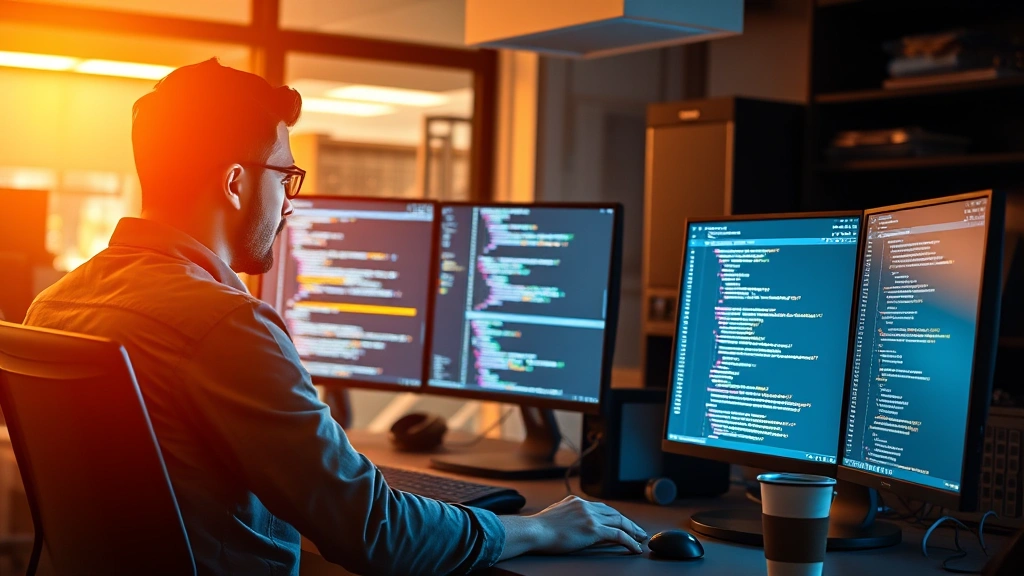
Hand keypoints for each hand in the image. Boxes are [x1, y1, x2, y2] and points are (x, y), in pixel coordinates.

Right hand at [498, 495, 646, 559]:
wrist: (534, 531)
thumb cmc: (539, 528)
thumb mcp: (555, 515)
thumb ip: (567, 514)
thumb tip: (570, 521)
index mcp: (576, 501)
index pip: (602, 508)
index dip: (615, 516)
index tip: (623, 523)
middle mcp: (585, 506)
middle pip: (614, 513)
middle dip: (628, 523)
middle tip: (638, 531)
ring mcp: (590, 516)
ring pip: (620, 522)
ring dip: (633, 531)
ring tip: (641, 539)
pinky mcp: (593, 529)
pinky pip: (618, 535)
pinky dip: (630, 542)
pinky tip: (636, 548)